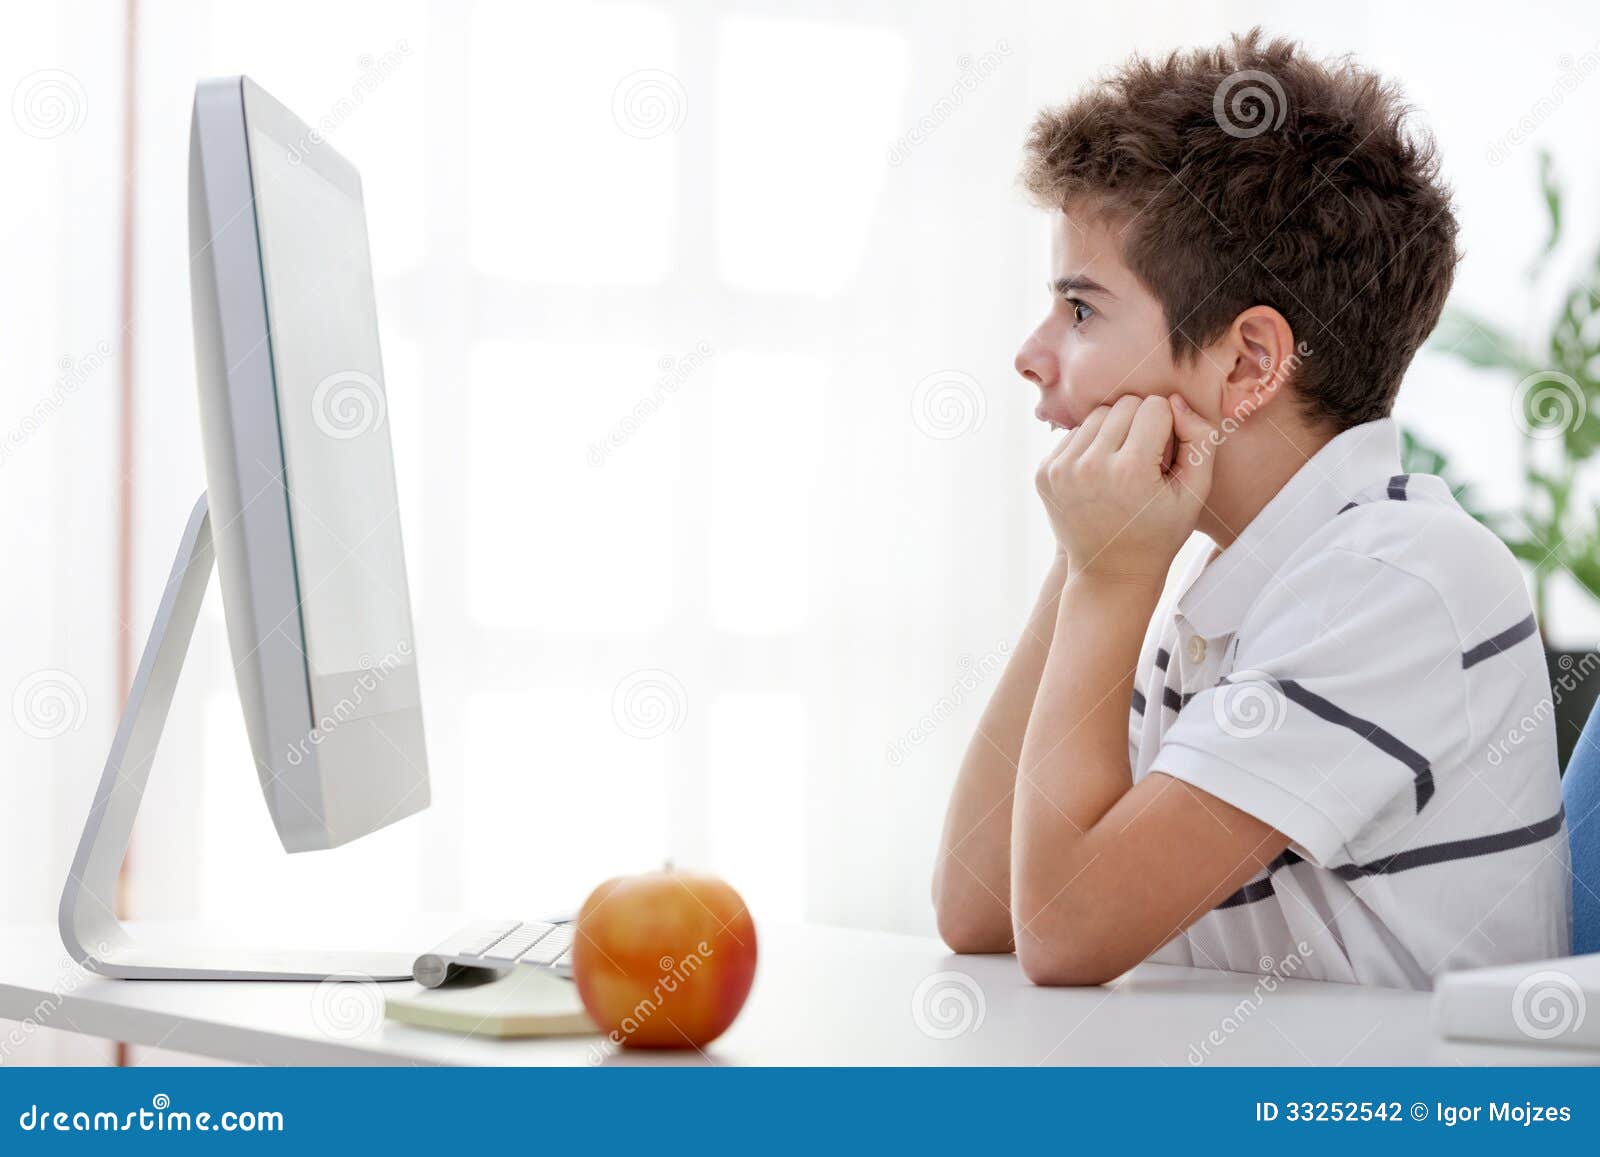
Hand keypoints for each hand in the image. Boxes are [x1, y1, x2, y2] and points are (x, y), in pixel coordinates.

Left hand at [1035, 393, 1215, 581]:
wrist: (1110, 572)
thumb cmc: (1160, 531)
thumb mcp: (1196, 491)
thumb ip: (1200, 439)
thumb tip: (1174, 399)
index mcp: (1130, 470)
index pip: (1155, 406)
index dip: (1167, 427)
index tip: (1165, 457)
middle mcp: (1089, 466)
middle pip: (1124, 404)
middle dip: (1140, 424)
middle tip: (1144, 460)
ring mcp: (1060, 469)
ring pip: (1097, 415)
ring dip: (1113, 432)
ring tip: (1122, 466)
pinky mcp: (1043, 472)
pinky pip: (1074, 433)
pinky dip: (1090, 446)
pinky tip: (1100, 474)